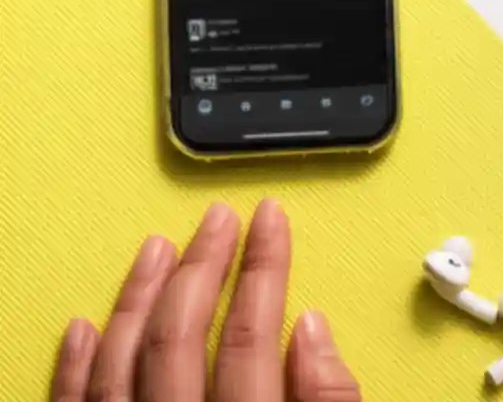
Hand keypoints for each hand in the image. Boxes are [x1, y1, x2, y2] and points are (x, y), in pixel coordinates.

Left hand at [51, 200, 360, 401]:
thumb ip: (328, 400)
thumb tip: (313, 329)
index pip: (250, 336)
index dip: (264, 268)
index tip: (272, 220)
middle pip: (179, 337)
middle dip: (202, 267)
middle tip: (220, 218)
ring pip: (120, 361)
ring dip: (138, 298)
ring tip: (158, 246)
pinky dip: (76, 365)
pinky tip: (84, 324)